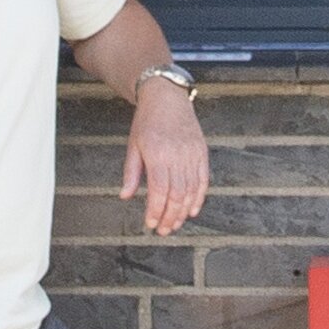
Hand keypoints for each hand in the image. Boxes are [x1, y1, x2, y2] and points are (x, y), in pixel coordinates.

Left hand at [122, 80, 208, 234]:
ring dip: (183, 212)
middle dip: (170, 217)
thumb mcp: (133, 145)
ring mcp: (192, 154)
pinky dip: (199, 198)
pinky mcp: (202, 152)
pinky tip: (192, 211)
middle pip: (177, 195)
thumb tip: (125, 196)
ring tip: (175, 224)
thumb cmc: (147, 122)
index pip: (159, 190)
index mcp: (157, 153)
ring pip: (191, 191)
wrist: (168, 97)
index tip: (151, 224)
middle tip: (163, 230)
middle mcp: (177, 155)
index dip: (156, 210)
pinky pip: (203, 181)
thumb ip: (131, 173)